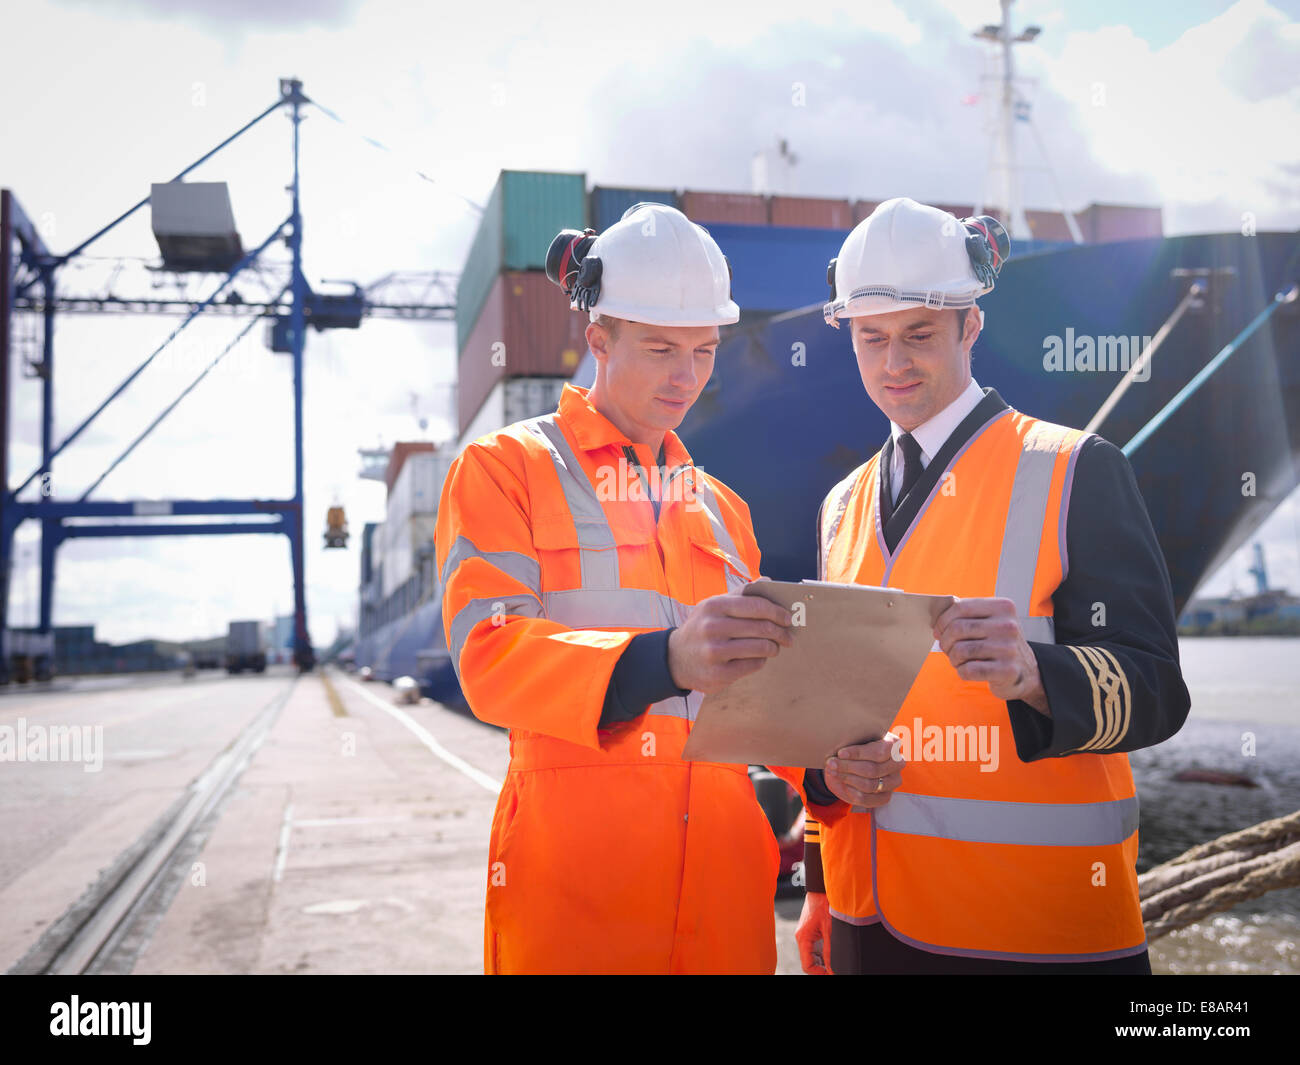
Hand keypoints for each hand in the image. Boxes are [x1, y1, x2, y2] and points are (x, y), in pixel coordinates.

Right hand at [667, 591, 793, 693]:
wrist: (675, 658)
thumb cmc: (702, 628)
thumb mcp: (713, 607)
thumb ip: (740, 594)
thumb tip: (767, 581)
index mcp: (713, 606)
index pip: (755, 605)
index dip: (777, 612)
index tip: (788, 618)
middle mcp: (712, 627)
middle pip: (761, 627)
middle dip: (780, 632)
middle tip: (788, 636)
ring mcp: (714, 652)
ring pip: (760, 647)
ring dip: (773, 647)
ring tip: (774, 647)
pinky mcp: (719, 673)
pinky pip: (753, 665)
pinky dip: (761, 660)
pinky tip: (759, 658)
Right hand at [796, 891, 832, 974]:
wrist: (821, 888)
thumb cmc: (824, 903)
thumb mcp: (830, 929)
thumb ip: (829, 950)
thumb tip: (831, 968)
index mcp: (803, 938)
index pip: (806, 965)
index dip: (818, 973)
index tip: (831, 973)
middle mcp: (801, 937)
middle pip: (809, 962)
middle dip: (822, 967)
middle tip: (835, 968)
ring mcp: (805, 934)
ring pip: (812, 955)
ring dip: (823, 960)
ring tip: (836, 960)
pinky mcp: (810, 931)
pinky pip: (814, 947)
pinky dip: (823, 952)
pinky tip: (832, 951)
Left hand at [822, 733, 903, 806]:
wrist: (853, 762)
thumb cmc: (854, 746)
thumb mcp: (854, 739)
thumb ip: (851, 739)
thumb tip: (837, 744)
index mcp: (893, 744)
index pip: (879, 751)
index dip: (858, 753)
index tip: (840, 753)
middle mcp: (897, 763)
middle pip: (873, 769)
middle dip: (848, 767)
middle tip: (831, 763)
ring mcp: (894, 781)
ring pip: (870, 785)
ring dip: (847, 778)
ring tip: (833, 772)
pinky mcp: (886, 796)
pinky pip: (869, 799)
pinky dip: (853, 792)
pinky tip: (843, 784)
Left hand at [933, 596, 1048, 713]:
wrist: (1026, 672)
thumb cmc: (998, 644)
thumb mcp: (989, 622)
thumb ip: (966, 616)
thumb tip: (936, 621)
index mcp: (1003, 607)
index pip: (960, 607)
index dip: (942, 620)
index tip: (939, 630)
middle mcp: (1008, 626)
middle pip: (957, 628)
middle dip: (945, 641)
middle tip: (947, 648)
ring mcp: (1009, 648)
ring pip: (960, 650)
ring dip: (953, 658)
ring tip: (959, 660)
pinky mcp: (1007, 671)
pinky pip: (969, 670)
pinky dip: (962, 672)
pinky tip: (968, 670)